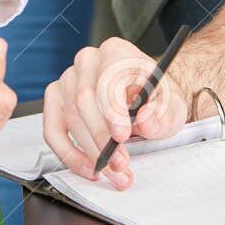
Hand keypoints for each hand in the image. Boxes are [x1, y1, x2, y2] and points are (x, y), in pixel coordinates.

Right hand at [43, 37, 188, 186]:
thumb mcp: (171, 106)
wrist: (147, 101)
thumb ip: (163, 115)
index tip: (122, 136)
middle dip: (101, 138)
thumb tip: (146, 122)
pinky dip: (68, 154)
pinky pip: (53, 130)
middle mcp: (88, 62)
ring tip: (114, 172)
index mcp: (117, 52)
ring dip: (90, 152)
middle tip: (120, 163)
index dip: (112, 109)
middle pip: (84, 99)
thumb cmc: (155, 99)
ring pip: (70, 118)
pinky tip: (89, 168)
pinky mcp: (56, 101)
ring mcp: (69, 80)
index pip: (108, 77)